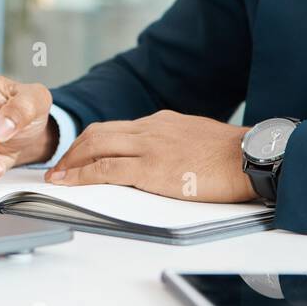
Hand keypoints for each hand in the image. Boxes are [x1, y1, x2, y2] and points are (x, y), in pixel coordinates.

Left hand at [45, 109, 256, 202]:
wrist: (250, 156)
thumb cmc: (232, 155)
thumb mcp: (197, 139)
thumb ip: (175, 144)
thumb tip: (163, 160)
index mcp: (162, 122)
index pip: (116, 128)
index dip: (91, 142)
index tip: (79, 155)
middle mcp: (151, 128)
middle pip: (99, 133)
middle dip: (73, 151)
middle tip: (59, 169)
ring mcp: (150, 147)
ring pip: (96, 146)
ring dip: (70, 163)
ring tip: (57, 178)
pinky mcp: (152, 169)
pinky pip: (107, 169)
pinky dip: (82, 175)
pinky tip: (69, 183)